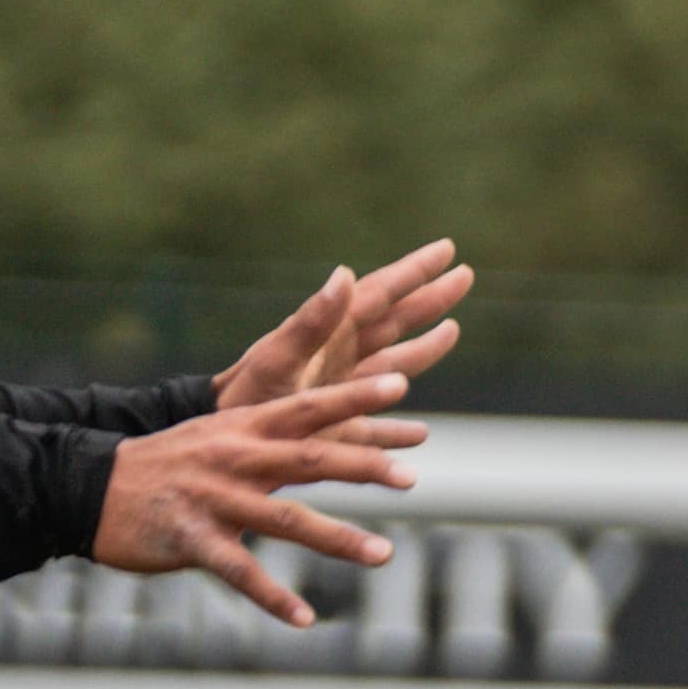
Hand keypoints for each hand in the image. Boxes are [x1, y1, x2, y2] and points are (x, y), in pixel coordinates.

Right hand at [92, 375, 422, 629]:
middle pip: (308, 458)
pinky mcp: (192, 540)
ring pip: (286, 520)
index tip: (400, 384)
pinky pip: (240, 572)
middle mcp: (234, 459)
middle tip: (410, 477)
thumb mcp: (219, 436)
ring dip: (338, 538)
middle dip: (361, 466)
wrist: (88, 487)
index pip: (307, 406)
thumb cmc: (169, 464)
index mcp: (243, 429)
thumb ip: (272, 437)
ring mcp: (214, 500)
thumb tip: (327, 433)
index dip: (352, 395)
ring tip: (385, 555)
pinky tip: (305, 619)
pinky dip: (273, 598)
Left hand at [218, 240, 468, 413]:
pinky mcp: (339, 429)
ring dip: (426, 349)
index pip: (381, 295)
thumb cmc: (245, 397)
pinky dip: (400, 431)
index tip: (446, 249)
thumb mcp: (278, 358)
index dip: (414, 272)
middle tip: (465, 274)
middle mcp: (342, 358)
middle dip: (430, 299)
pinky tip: (420, 435)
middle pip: (396, 322)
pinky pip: (379, 427)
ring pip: (396, 366)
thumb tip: (346, 274)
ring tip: (452, 330)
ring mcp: (343, 392)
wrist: (223, 439)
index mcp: (332, 335)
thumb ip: (312, 321)